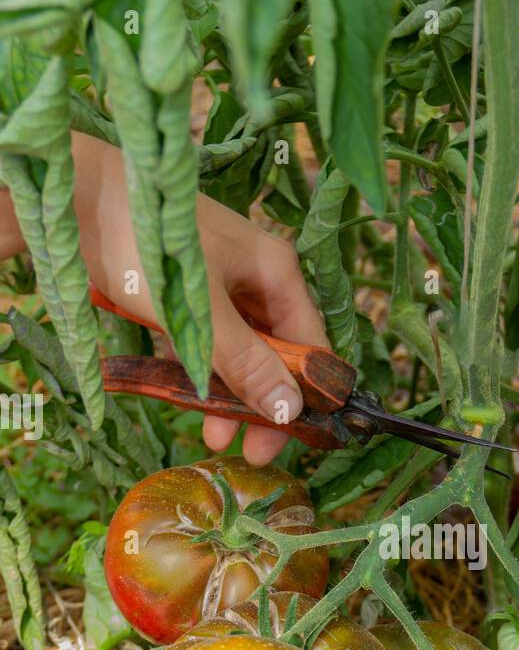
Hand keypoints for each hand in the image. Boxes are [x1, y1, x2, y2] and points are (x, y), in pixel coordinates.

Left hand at [68, 134, 326, 464]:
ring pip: (240, 351)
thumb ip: (246, 364)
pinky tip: (190, 401)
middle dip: (264, 403)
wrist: (75, 197)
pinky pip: (206, 340)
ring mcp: (220, 284)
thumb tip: (292, 411)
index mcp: (276, 273)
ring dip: (230, 394)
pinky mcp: (185, 292)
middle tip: (250, 452)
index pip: (312, 345)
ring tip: (212, 436)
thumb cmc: (146, 244)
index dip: (305, 394)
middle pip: (278, 352)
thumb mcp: (200, 313)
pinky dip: (201, 371)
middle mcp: (256, 278)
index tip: (290, 438)